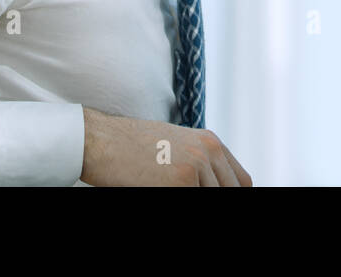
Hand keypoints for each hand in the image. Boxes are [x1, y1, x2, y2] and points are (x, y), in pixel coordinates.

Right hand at [79, 107, 252, 185]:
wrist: (99, 140)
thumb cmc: (131, 146)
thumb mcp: (176, 146)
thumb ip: (200, 163)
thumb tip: (214, 184)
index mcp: (210, 142)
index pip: (241, 182)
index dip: (231, 194)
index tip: (216, 196)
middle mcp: (208, 152)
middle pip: (229, 193)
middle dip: (213, 198)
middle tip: (182, 193)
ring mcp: (195, 168)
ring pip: (212, 197)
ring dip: (191, 197)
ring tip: (166, 189)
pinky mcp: (180, 183)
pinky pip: (190, 201)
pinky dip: (175, 200)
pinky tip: (158, 191)